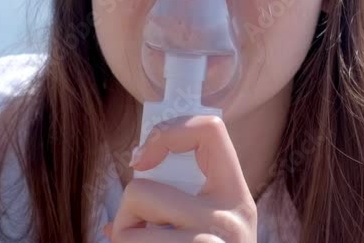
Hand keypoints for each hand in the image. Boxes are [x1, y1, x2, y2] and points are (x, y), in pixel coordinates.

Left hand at [103, 115, 257, 242]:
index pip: (209, 131)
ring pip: (126, 233)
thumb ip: (183, 200)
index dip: (168, 133)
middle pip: (143, 190)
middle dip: (126, 217)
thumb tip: (134, 173)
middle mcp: (229, 222)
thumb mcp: (215, 229)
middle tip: (140, 237)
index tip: (143, 160)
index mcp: (237, 198)